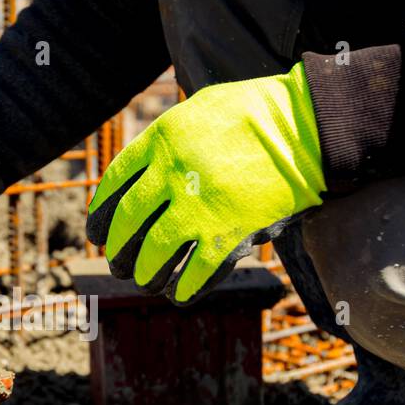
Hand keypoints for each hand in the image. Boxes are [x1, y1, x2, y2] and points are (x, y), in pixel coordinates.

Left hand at [85, 62, 325, 304]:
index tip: (96, 232)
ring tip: (144, 282)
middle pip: (129, 222)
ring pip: (156, 251)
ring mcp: (200, 204)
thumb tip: (143, 165)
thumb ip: (168, 137)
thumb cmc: (256, 112)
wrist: (308, 125)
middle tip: (116, 264)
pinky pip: (197, 270)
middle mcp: (173, 173)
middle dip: (118, 249)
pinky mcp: (230, 231)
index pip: (116, 183)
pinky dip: (185, 288)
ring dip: (146, 273)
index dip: (101, 214)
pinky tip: (179, 295)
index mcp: (162, 139)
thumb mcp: (200, 109)